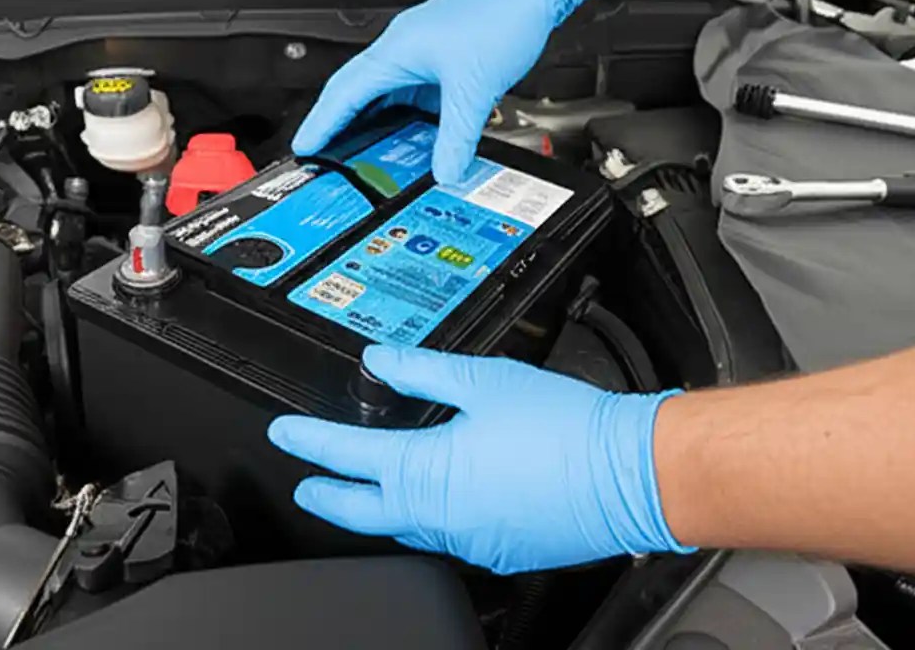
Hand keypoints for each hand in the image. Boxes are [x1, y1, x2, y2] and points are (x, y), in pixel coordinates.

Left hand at [267, 346, 691, 574]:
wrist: (628, 473)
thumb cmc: (566, 428)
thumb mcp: (485, 381)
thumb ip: (423, 370)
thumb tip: (382, 362)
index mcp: (427, 470)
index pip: (349, 456)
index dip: (311, 442)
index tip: (286, 435)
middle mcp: (440, 516)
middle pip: (364, 512)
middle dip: (328, 497)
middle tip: (307, 486)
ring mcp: (470, 540)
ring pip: (408, 528)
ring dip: (382, 507)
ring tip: (370, 489)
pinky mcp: (500, 551)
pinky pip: (449, 538)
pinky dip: (430, 518)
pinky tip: (440, 501)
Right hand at [291, 0, 598, 183]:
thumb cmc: (503, 17)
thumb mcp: (476, 90)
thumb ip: (458, 138)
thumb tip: (446, 171)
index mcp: (398, 50)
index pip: (345, 92)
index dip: (322, 123)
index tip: (305, 145)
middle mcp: (403, 47)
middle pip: (356, 91)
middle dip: (338, 123)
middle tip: (325, 152)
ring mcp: (420, 49)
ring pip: (384, 91)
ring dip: (372, 120)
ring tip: (362, 150)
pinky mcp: (439, 53)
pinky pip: (410, 88)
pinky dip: (403, 113)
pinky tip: (412, 132)